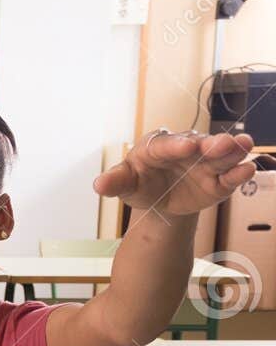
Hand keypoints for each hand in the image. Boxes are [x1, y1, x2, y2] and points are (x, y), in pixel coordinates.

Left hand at [94, 130, 254, 216]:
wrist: (158, 201)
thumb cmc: (139, 183)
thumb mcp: (125, 184)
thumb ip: (115, 182)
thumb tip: (99, 185)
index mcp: (158, 147)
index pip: (167, 145)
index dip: (177, 146)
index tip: (187, 147)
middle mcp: (187, 149)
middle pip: (200, 145)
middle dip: (211, 144)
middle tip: (222, 144)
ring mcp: (205, 163)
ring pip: (221, 155)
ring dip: (233, 151)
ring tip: (243, 146)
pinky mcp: (219, 180)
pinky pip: (230, 176)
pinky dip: (239, 173)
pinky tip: (247, 169)